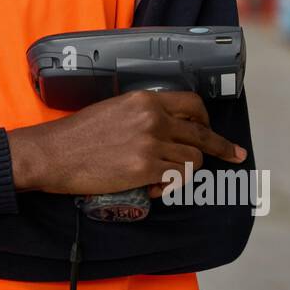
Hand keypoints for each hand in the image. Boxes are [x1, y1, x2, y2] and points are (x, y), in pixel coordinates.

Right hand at [7, 90, 246, 197]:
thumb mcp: (113, 109)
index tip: (213, 130)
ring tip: (164, 179)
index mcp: (145, 100)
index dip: (206, 119)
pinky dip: (169, 187)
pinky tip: (153, 189)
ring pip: (193, 159)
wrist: (54, 153)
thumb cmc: (77, 134)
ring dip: (185, 172)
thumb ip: (141, 114)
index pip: (192, 104)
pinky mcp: (146, 169)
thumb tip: (165, 128)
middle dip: (222, 147)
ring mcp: (152, 144)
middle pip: (201, 134)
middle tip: (235, 155)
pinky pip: (176, 178)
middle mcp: (154, 118)